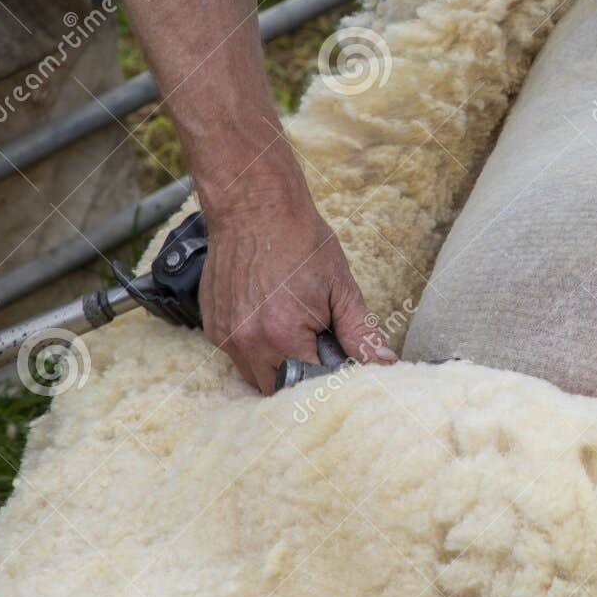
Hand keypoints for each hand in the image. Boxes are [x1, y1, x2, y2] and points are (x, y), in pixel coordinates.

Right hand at [199, 191, 396, 393]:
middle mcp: (248, 341)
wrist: (253, 204)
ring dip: (277, 367)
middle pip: (280, 392)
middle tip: (317, 345)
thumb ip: (361, 333)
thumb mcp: (340, 287)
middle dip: (302, 379)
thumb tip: (384, 364)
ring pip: (255, 378)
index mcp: (282, 335)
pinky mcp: (212, 326)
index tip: (339, 362)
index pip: (312, 387)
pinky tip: (270, 320)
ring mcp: (225, 335)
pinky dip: (257, 350)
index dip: (330, 380)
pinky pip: (237, 356)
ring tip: (293, 330)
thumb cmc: (300, 240)